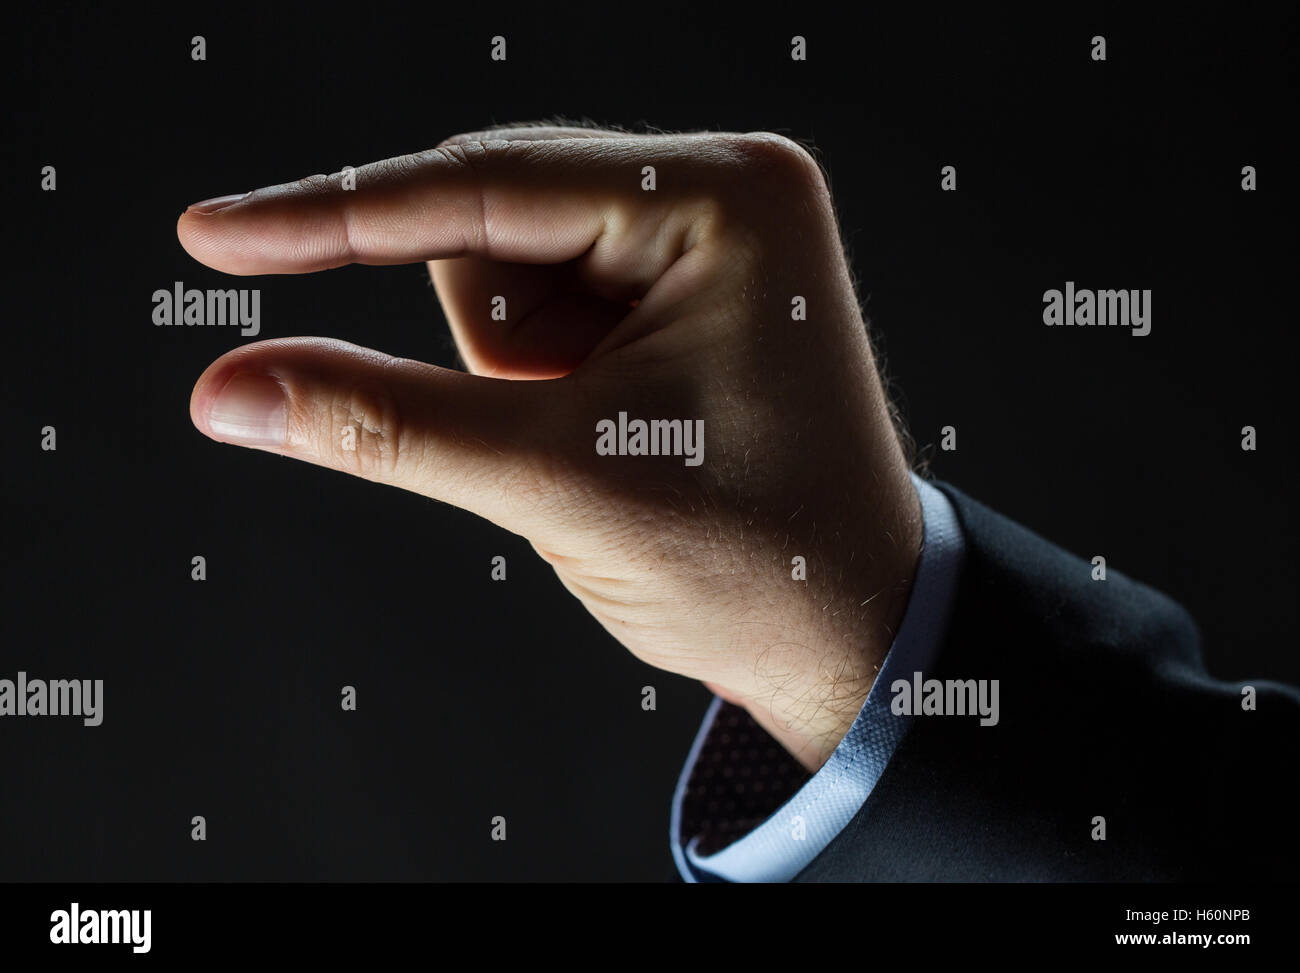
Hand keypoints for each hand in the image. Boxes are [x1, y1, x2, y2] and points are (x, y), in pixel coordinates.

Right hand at [178, 125, 922, 770]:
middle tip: (573, 438)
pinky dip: (539, 389)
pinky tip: (614, 439)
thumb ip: (382, 424)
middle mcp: (716, 192)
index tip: (210, 235)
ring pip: (504, 282)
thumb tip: (229, 389)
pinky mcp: (675, 295)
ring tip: (610, 446)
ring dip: (518, 381)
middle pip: (490, 232)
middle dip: (497, 356)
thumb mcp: (556, 482)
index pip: (481, 186)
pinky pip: (541, 320)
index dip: (332, 217)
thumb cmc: (752, 560)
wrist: (848, 633)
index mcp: (721, 199)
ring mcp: (697, 242)